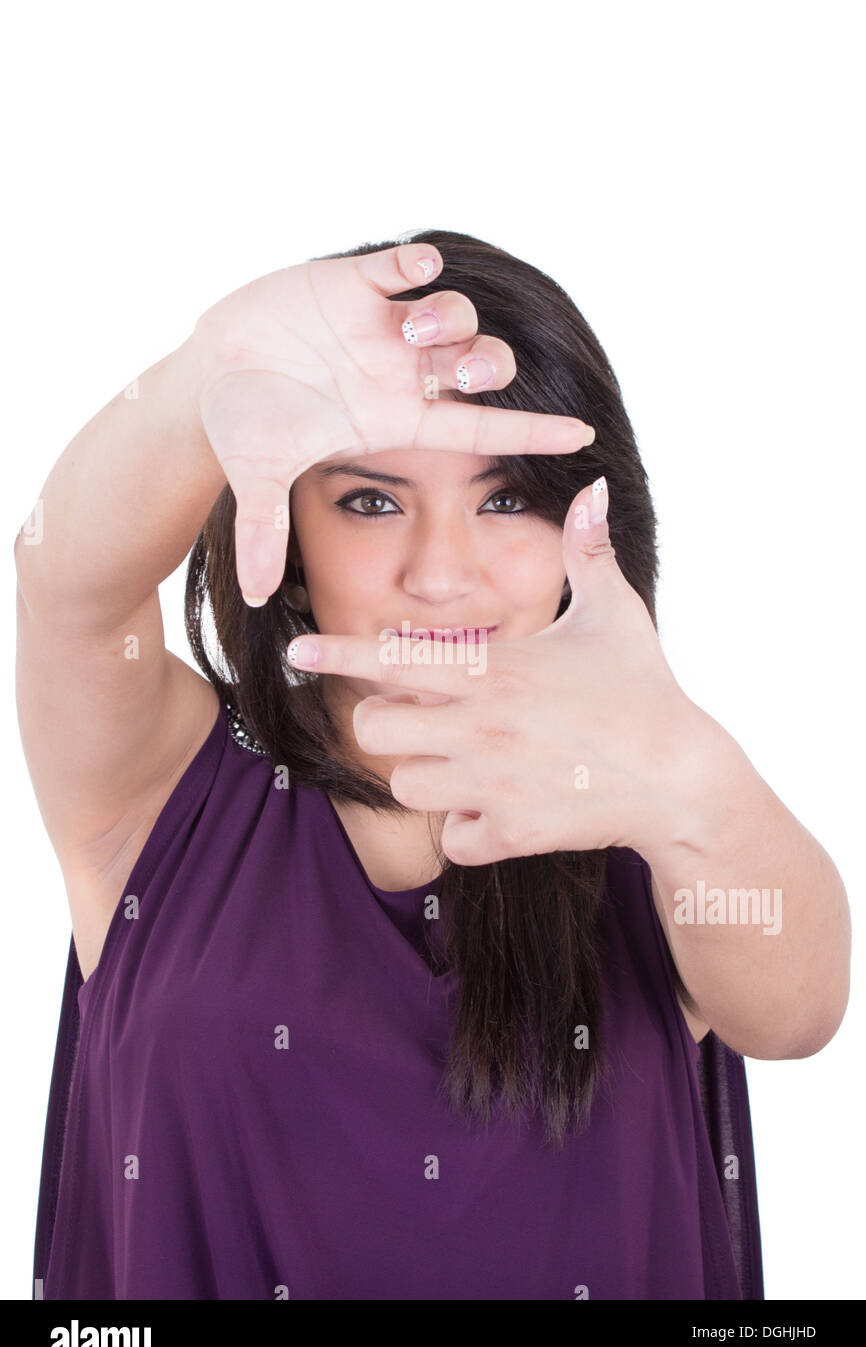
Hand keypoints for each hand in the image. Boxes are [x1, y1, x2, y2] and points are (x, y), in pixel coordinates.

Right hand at [189, 244, 594, 602]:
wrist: (206, 376)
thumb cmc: (244, 427)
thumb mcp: (257, 477)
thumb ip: (264, 532)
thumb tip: (255, 596)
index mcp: (397, 420)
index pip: (481, 428)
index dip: (533, 430)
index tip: (585, 436)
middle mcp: (402, 374)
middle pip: (480, 366)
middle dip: (485, 365)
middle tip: (455, 372)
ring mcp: (382, 326)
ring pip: (454, 314)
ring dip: (451, 320)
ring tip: (412, 330)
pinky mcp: (353, 283)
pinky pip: (405, 266)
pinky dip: (417, 266)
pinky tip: (413, 273)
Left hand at [285, 476, 705, 865]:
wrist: (682, 778)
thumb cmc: (645, 688)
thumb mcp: (616, 612)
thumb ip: (589, 550)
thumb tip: (596, 486)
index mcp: (495, 670)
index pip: (392, 656)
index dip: (337, 651)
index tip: (298, 648)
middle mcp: (483, 727)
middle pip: (374, 726)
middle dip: (383, 718)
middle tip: (415, 715)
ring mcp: (494, 785)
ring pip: (405, 785)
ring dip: (422, 774)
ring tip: (459, 761)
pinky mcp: (514, 834)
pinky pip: (452, 839)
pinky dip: (465, 827)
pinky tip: (493, 807)